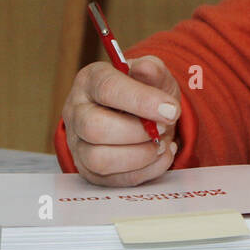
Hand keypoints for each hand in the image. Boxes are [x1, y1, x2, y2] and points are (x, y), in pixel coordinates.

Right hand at [62, 55, 180, 186]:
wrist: (143, 115)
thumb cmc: (146, 91)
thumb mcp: (154, 75)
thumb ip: (152, 69)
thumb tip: (147, 69)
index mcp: (91, 81)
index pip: (107, 88)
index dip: (141, 100)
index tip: (172, 110)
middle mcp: (77, 112)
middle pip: (95, 128)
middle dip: (137, 132)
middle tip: (164, 127)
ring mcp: (79, 144)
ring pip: (99, 159)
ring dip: (140, 155)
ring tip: (162, 144)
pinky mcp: (89, 170)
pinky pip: (113, 180)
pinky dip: (145, 171)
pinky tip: (161, 156)